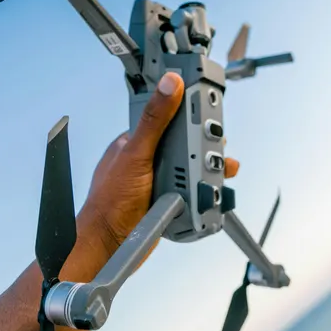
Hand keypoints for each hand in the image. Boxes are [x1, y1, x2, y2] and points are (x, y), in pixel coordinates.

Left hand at [77, 72, 239, 261]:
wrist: (109, 246)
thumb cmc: (111, 201)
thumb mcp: (137, 152)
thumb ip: (155, 119)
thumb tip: (169, 85)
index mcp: (137, 142)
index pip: (170, 119)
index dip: (192, 115)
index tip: (210, 113)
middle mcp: (149, 160)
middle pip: (187, 145)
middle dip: (207, 148)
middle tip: (218, 151)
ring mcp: (158, 181)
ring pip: (193, 170)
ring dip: (209, 172)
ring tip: (220, 173)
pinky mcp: (168, 201)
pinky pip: (193, 192)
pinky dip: (204, 192)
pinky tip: (210, 192)